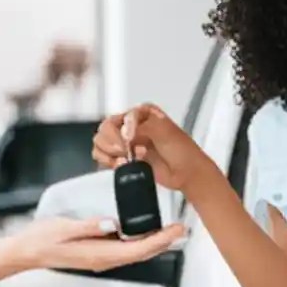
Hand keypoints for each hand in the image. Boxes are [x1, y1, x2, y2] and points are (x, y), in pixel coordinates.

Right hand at [0, 216, 185, 279]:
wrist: (26, 251)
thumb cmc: (43, 239)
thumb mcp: (65, 228)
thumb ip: (89, 226)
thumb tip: (112, 225)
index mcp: (99, 254)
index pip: (138, 249)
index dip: (160, 240)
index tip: (176, 230)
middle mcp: (104, 259)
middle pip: (142, 253)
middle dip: (164, 242)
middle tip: (182, 229)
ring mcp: (101, 257)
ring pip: (135, 252)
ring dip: (154, 243)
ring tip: (171, 231)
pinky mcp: (97, 252)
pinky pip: (124, 250)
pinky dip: (140, 242)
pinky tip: (145, 232)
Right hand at [92, 104, 217, 191]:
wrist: (186, 173)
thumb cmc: (182, 151)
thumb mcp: (166, 131)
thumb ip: (144, 127)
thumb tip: (125, 132)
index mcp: (141, 113)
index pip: (120, 115)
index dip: (121, 128)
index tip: (130, 139)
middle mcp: (131, 125)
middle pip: (105, 128)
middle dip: (112, 141)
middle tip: (126, 151)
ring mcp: (125, 142)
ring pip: (101, 141)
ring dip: (108, 152)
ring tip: (125, 159)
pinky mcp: (122, 157)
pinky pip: (102, 156)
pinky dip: (106, 161)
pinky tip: (121, 164)